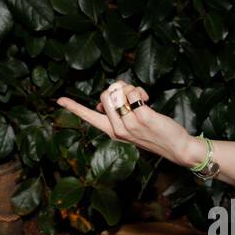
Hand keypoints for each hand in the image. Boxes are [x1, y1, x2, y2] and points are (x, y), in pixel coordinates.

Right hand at [57, 81, 195, 165]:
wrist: (175, 147)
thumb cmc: (153, 133)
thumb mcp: (130, 127)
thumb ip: (116, 114)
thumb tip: (102, 100)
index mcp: (111, 131)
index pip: (88, 117)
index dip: (73, 107)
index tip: (59, 100)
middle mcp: (117, 129)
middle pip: (105, 94)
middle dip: (117, 87)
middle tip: (131, 94)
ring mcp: (130, 124)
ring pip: (118, 91)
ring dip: (130, 87)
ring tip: (141, 98)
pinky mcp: (143, 117)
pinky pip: (133, 93)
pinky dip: (140, 91)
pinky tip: (147, 99)